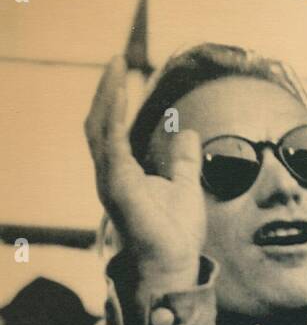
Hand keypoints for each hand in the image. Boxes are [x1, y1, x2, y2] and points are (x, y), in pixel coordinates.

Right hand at [85, 55, 204, 282]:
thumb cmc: (175, 234)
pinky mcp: (117, 184)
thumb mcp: (185, 186)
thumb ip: (184, 160)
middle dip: (106, 90)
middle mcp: (110, 175)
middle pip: (98, 122)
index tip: (124, 72)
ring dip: (107, 95)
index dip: (114, 101)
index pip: (110, 129)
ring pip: (99, 127)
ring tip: (117, 67)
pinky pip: (111, 141)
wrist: (174, 264)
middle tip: (117, 60)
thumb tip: (189, 133)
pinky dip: (114, 114)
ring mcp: (110, 180)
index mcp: (122, 174)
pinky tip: (121, 92)